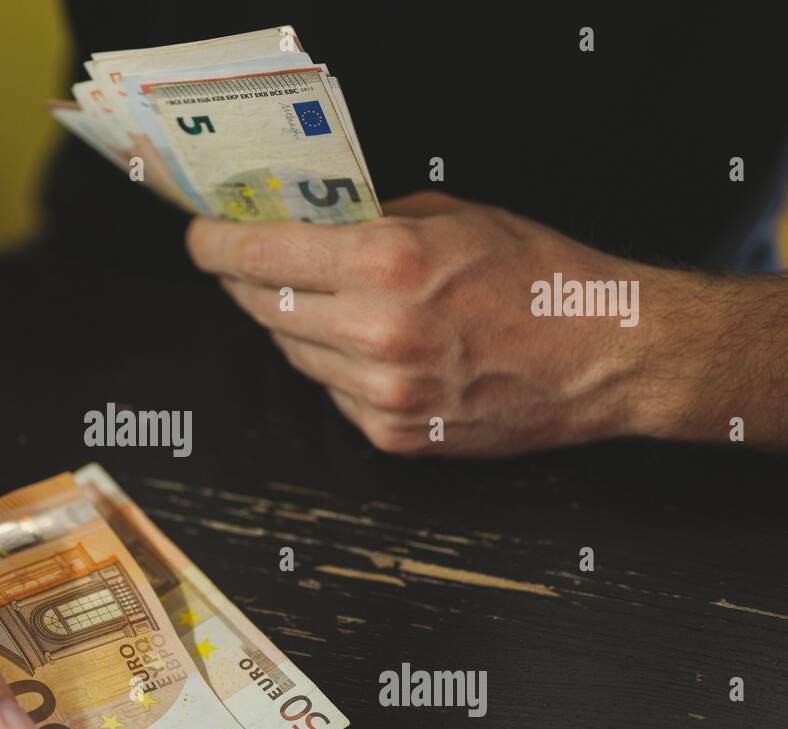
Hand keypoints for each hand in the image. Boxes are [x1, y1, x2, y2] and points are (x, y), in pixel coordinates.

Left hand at [187, 192, 703, 455]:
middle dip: (246, 283)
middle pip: (266, 308)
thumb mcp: (453, 216)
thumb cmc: (539, 279)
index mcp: (388, 266)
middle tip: (242, 264)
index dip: (217, 247)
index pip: (262, 257)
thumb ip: (371, 221)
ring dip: (292, 325)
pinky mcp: (393, 435)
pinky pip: (332, 394)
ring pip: (294, 354)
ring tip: (320, 302)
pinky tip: (366, 348)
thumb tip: (308, 222)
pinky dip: (335, 368)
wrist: (603, 356)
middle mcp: (377, 334)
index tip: (200, 239)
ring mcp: (382, 393)